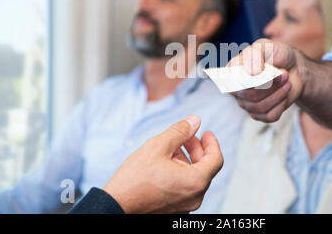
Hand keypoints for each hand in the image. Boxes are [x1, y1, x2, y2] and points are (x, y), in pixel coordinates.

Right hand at [103, 115, 222, 213]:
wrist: (116, 205)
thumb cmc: (135, 179)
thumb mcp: (158, 146)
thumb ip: (180, 131)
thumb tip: (195, 120)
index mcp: (196, 182)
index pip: (216, 159)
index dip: (212, 143)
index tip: (206, 132)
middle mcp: (195, 197)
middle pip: (205, 168)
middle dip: (197, 149)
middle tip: (186, 136)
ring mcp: (185, 206)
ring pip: (194, 178)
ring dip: (187, 160)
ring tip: (171, 149)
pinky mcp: (175, 210)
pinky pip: (185, 188)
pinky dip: (181, 173)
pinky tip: (166, 164)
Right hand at [227, 38, 305, 122]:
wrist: (294, 66)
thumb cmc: (277, 54)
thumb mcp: (267, 46)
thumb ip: (256, 55)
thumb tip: (251, 72)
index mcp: (233, 72)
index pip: (231, 82)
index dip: (246, 80)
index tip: (262, 72)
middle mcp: (237, 90)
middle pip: (250, 96)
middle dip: (271, 86)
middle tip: (284, 74)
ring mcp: (248, 104)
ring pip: (260, 107)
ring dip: (278, 94)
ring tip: (286, 82)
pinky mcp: (261, 113)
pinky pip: (269, 116)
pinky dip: (281, 105)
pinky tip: (284, 93)